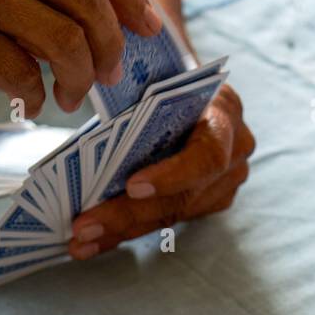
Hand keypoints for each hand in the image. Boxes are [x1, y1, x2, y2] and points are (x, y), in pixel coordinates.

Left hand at [68, 84, 254, 257]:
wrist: (182, 83)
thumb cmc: (165, 73)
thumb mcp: (154, 71)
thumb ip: (137, 90)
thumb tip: (94, 97)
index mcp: (224, 112)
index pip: (207, 155)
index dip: (172, 176)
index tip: (133, 187)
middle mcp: (234, 152)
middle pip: (183, 196)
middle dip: (129, 213)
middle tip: (84, 225)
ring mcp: (224, 182)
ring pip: (170, 215)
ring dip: (120, 229)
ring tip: (80, 240)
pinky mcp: (206, 202)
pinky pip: (164, 221)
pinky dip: (125, 232)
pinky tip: (91, 243)